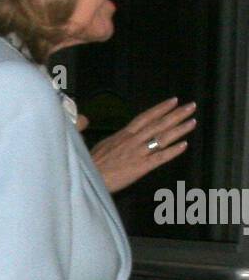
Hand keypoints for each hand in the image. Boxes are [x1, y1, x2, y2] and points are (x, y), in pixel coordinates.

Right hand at [81, 98, 195, 193]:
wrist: (89, 178)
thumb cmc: (90, 164)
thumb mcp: (97, 144)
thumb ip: (105, 134)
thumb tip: (86, 119)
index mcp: (123, 134)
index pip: (145, 117)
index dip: (160, 108)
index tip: (173, 101)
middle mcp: (133, 140)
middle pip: (158, 124)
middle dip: (176, 114)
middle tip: (191, 106)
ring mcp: (138, 153)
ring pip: (162, 138)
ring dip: (179, 129)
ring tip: (192, 122)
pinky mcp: (141, 167)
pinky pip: (160, 157)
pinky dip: (172, 151)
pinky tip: (184, 145)